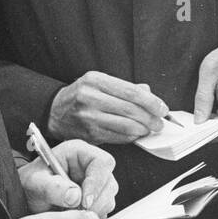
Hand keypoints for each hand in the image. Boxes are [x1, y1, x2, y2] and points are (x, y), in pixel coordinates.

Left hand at [18, 139, 118, 218]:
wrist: (27, 197)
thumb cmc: (30, 184)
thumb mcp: (35, 183)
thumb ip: (52, 188)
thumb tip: (75, 197)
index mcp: (78, 152)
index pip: (102, 162)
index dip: (97, 182)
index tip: (85, 202)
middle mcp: (90, 165)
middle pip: (109, 182)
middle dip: (97, 201)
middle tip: (79, 214)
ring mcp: (96, 182)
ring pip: (109, 197)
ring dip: (95, 210)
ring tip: (72, 216)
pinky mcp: (96, 198)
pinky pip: (105, 209)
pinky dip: (93, 217)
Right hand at [48, 71, 169, 144]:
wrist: (54, 111)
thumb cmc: (81, 95)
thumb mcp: (100, 82)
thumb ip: (124, 87)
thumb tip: (149, 92)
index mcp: (95, 80)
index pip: (131, 92)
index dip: (151, 101)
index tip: (162, 108)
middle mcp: (90, 98)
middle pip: (130, 110)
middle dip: (150, 118)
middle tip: (160, 122)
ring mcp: (88, 117)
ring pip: (125, 126)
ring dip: (143, 129)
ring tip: (150, 129)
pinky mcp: (89, 134)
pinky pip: (117, 137)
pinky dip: (131, 137)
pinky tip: (136, 134)